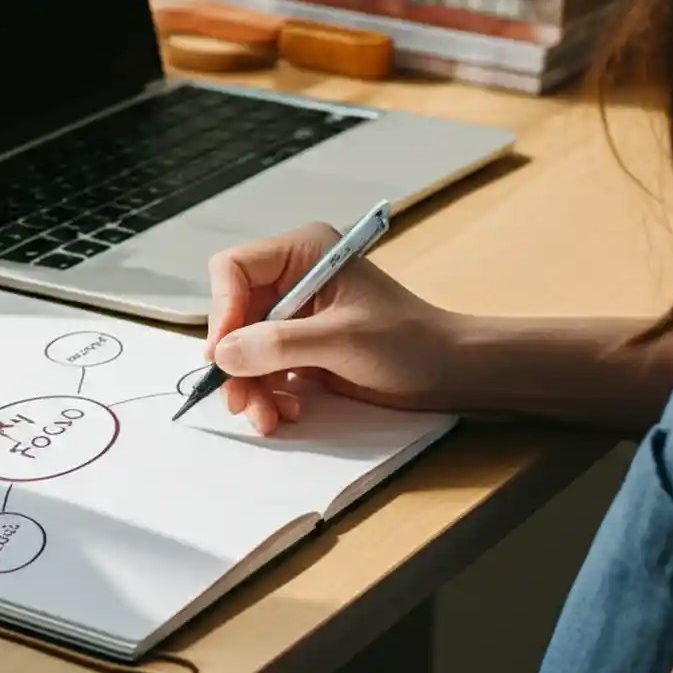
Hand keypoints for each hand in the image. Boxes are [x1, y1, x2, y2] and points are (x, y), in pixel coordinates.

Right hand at [204, 222, 457, 434]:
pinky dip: (268, 393)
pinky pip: (264, 368)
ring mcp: (295, 314)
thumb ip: (279, 344)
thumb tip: (223, 354)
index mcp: (302, 253)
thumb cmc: (408, 342)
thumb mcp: (341, 341)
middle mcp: (292, 277)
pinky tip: (286, 411)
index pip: (234, 269)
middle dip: (237, 362)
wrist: (451, 372)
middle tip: (241, 402)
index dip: (222, 311)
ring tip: (267, 419)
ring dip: (250, 386)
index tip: (224, 355)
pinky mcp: (300, 346)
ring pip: (245, 348)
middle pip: (234, 315)